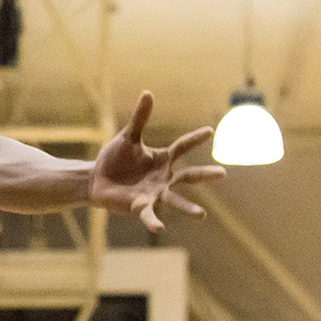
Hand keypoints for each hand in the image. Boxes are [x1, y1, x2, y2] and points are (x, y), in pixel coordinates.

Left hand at [91, 91, 225, 232]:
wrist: (97, 179)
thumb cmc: (115, 158)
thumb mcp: (128, 137)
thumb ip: (140, 118)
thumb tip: (148, 92)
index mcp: (163, 159)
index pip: (182, 146)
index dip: (195, 138)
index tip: (210, 130)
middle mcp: (164, 177)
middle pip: (188, 176)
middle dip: (204, 175)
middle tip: (223, 173)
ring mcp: (154, 193)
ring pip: (174, 200)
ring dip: (187, 208)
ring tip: (202, 214)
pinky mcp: (140, 206)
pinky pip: (149, 214)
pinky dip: (154, 221)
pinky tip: (160, 228)